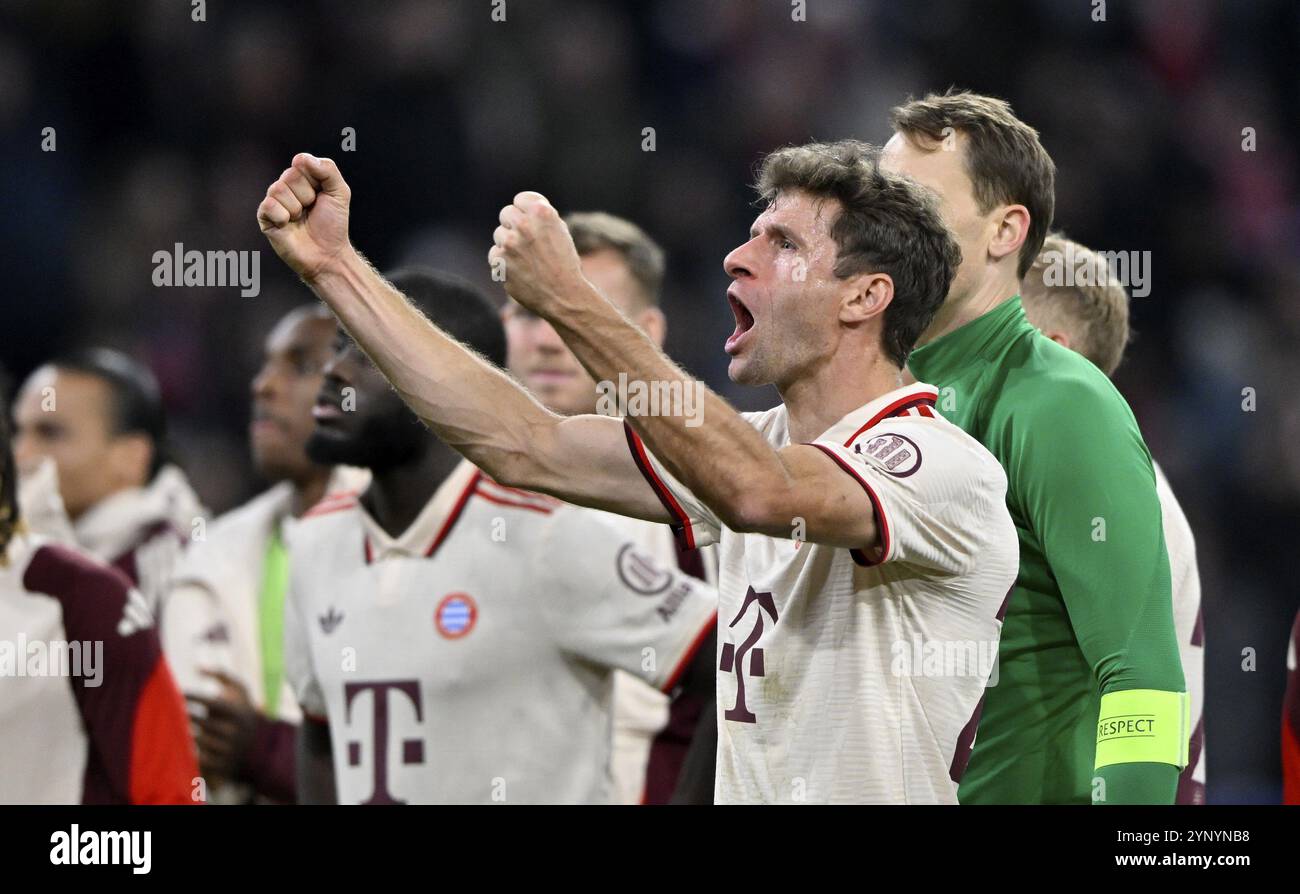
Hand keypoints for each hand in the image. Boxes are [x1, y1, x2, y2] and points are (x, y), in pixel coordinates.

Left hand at [187, 669, 258, 782]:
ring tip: (176, 727)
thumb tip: (197, 667)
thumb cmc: (240, 711)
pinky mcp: (223, 765)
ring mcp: (230, 749)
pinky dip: (191, 752)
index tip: (178, 694)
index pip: (210, 702)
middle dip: (186, 717)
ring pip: (200, 741)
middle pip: (202, 723)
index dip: (192, 697)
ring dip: (186, 734)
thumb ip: (221, 674)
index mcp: (238, 712)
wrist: (256, 746)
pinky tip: (184, 744)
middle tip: (172, 711)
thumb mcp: (240, 690)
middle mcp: (235, 731)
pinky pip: (201, 759)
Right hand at [257, 153, 352, 280]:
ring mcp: (275, 202)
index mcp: (303, 179)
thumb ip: (327, 169)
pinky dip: (282, 216)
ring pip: (278, 189)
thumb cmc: (333, 225)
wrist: (328, 254)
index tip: (322, 196)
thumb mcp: (339, 193)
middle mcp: (286, 187)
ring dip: (296, 208)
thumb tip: (302, 158)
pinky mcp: (265, 218)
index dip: (315, 180)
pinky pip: (269, 205)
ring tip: (300, 219)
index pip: (301, 162)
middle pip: (289, 175)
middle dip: (307, 195)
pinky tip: (287, 225)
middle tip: (311, 210)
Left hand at [489, 191, 585, 316]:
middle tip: (526, 241)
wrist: (564, 296)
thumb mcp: (560, 232)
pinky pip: (495, 255)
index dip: (525, 210)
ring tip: (527, 259)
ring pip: (499, 234)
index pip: (520, 199)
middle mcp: (524, 225)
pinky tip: (520, 270)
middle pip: (506, 213)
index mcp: (542, 213)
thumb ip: (540, 218)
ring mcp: (509, 244)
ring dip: (509, 244)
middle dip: (514, 224)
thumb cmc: (565, 264)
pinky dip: (504, 262)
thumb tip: (521, 211)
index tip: (530, 220)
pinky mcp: (499, 262)